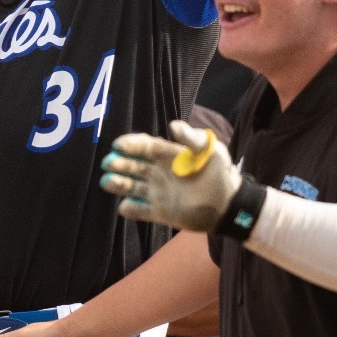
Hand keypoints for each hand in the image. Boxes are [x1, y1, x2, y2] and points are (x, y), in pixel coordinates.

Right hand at [99, 120, 241, 231]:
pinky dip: (130, 209)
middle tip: (109, 163)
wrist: (229, 205)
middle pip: (132, 166)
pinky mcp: (159, 212)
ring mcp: (156, 192)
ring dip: (118, 183)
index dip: (131, 144)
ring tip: (107, 182)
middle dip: (119, 163)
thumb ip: (191, 138)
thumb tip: (172, 125)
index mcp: (167, 155)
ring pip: (130, 187)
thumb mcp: (209, 150)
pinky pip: (139, 210)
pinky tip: (125, 206)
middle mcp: (157, 172)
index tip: (119, 145)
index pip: (144, 146)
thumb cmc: (220, 173)